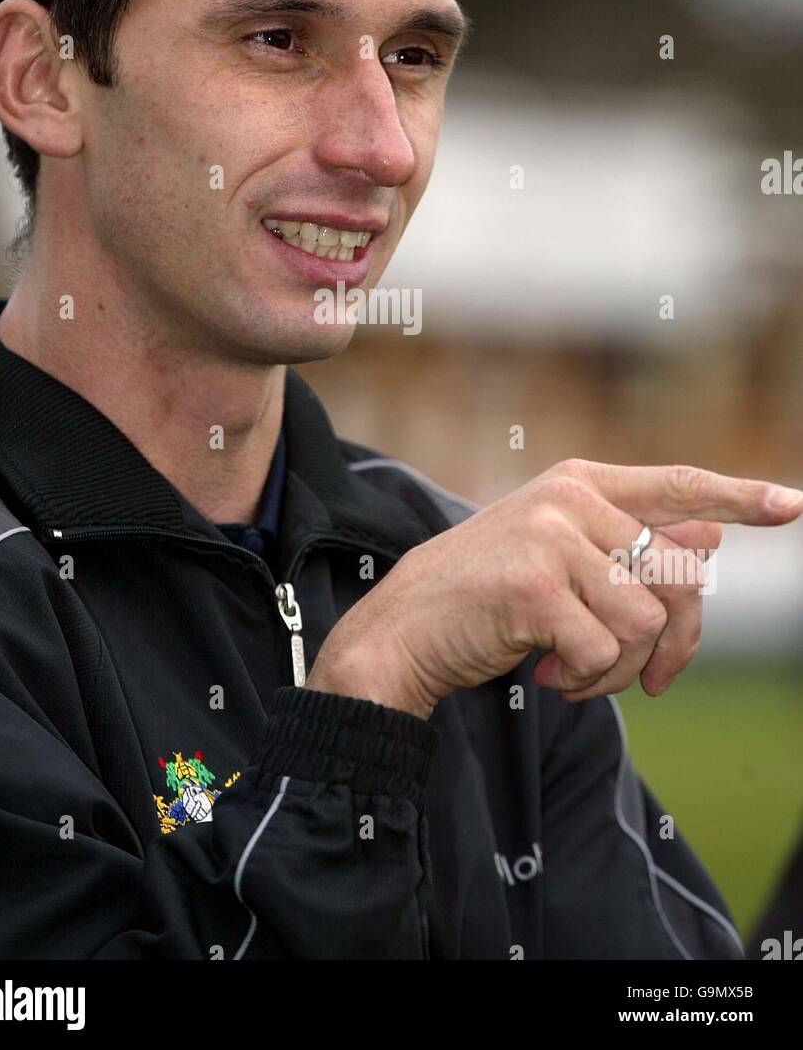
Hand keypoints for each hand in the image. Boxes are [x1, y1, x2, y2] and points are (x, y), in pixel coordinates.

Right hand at [306, 460, 802, 716]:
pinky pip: (605, 651)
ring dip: (616, 669)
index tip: (792, 503)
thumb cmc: (484, 598)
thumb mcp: (560, 559)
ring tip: (569, 669)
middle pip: (681, 574)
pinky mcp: (535, 586)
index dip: (739, 495)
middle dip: (672, 642)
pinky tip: (543, 673)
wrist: (401, 631)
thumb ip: (630, 545)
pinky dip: (583, 680)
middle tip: (646, 679)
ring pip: (646, 621)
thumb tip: (712, 535)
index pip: (676, 484)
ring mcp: (551, 537)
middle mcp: (570, 499)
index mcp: (579, 483)